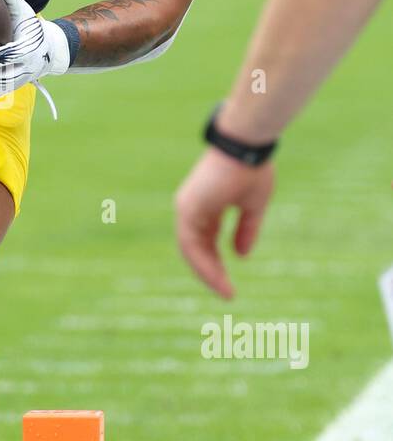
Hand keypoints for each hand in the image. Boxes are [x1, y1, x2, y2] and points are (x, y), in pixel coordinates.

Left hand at [174, 147, 275, 297]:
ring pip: (191, 251)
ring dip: (207, 273)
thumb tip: (241, 256)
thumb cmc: (252, 170)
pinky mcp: (187, 208)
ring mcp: (187, 208)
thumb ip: (246, 230)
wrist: (247, 147)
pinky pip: (190, 244)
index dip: (217, 263)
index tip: (230, 283)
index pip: (206, 242)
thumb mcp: (253, 206)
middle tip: (227, 293)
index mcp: (205, 206)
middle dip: (211, 272)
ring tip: (224, 291)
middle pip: (197, 249)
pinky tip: (217, 278)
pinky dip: (203, 263)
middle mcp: (191, 208)